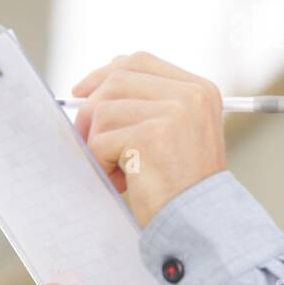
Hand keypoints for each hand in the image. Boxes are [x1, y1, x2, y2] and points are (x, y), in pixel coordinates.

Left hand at [71, 50, 227, 228]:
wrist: (200, 223)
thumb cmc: (182, 185)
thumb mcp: (176, 134)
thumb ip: (148, 106)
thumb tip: (90, 92)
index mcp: (200, 89)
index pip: (140, 61)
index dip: (105, 73)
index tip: (83, 92)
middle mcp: (191, 95)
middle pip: (117, 79)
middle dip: (92, 110)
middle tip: (89, 142)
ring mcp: (174, 112)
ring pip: (104, 110)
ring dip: (99, 143)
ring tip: (118, 170)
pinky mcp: (152, 135)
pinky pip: (101, 139)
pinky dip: (102, 162)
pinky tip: (122, 180)